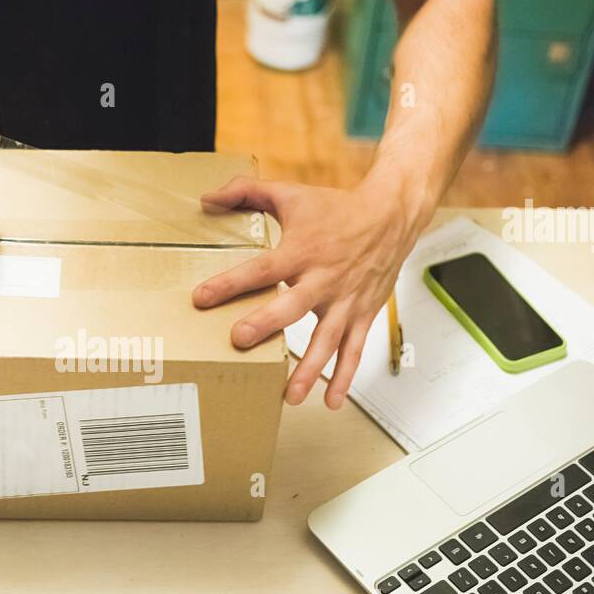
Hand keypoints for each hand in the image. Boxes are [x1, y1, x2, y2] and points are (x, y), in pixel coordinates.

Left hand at [192, 173, 424, 408]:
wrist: (392, 214)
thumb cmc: (337, 208)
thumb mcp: (290, 194)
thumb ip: (246, 192)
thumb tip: (207, 198)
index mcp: (302, 250)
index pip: (261, 268)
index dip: (230, 282)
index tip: (201, 297)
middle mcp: (323, 278)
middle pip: (292, 305)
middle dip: (266, 323)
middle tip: (239, 340)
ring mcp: (345, 300)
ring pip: (328, 339)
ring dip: (310, 369)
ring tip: (291, 395)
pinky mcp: (363, 313)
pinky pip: (355, 349)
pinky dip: (345, 376)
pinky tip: (332, 401)